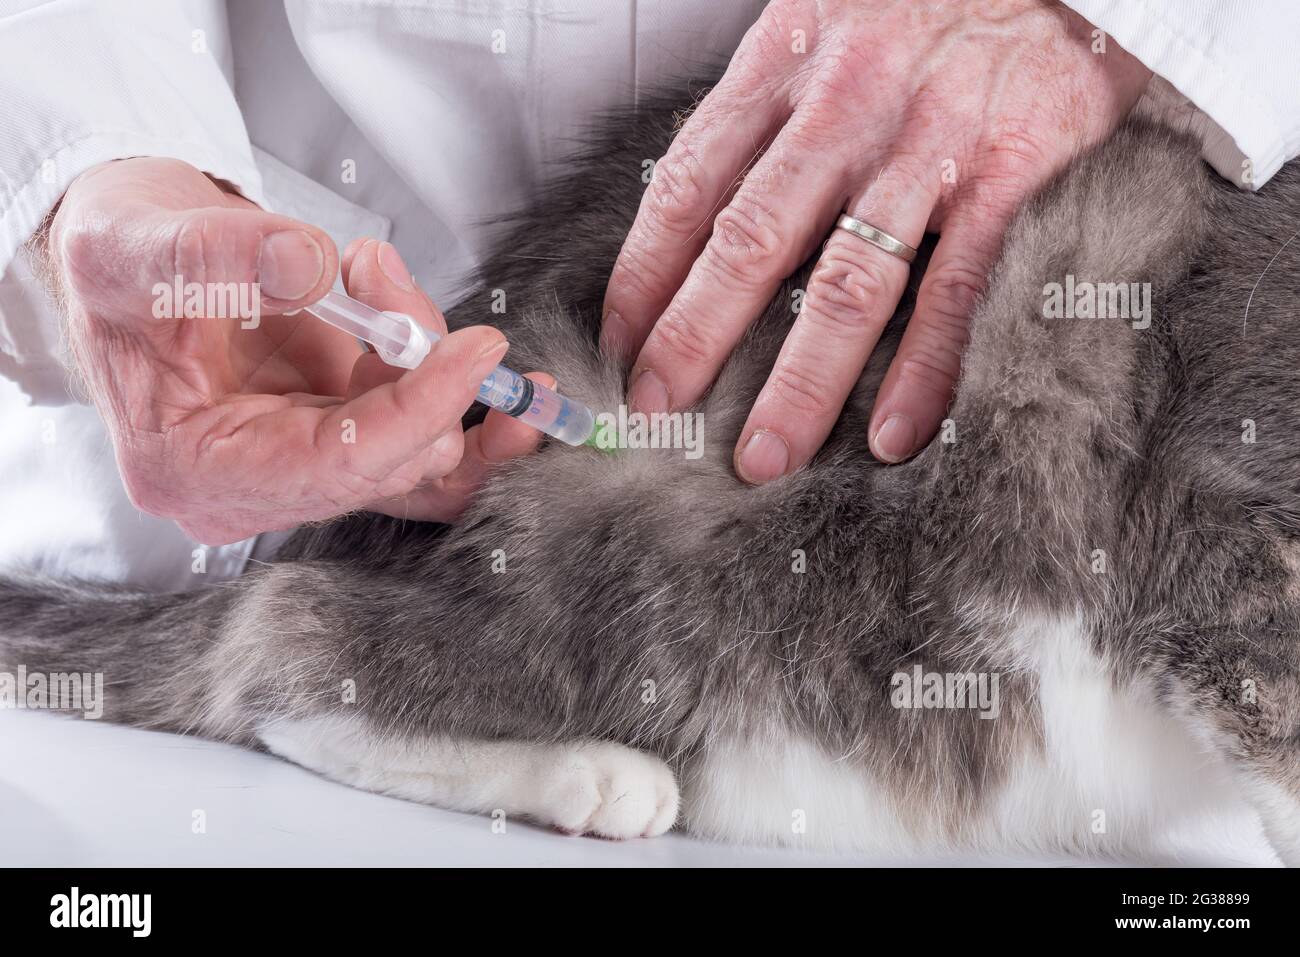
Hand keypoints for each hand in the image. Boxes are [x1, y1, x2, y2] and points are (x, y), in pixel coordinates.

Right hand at [48, 157, 544, 543]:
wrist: (130, 256)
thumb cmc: (118, 263)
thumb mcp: (139, 242)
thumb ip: (221, 253)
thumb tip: (311, 267)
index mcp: (190, 469)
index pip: (333, 465)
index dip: (416, 409)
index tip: (476, 352)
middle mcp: (249, 489)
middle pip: (387, 463)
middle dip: (421, 372)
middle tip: (387, 278)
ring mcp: (296, 468)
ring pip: (415, 457)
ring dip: (436, 371)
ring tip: (387, 281)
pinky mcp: (333, 437)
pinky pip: (418, 447)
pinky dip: (457, 405)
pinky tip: (494, 374)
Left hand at [601, 0, 1150, 478]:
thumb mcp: (823, 21)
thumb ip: (768, 110)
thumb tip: (704, 215)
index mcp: (784, 66)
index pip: (688, 187)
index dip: (643, 275)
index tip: (618, 345)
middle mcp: (844, 107)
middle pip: (751, 242)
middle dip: (694, 340)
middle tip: (659, 414)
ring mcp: (927, 142)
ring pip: (849, 279)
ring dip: (801, 380)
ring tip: (765, 453)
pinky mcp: (1011, 168)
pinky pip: (961, 284)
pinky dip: (926, 367)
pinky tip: (894, 431)